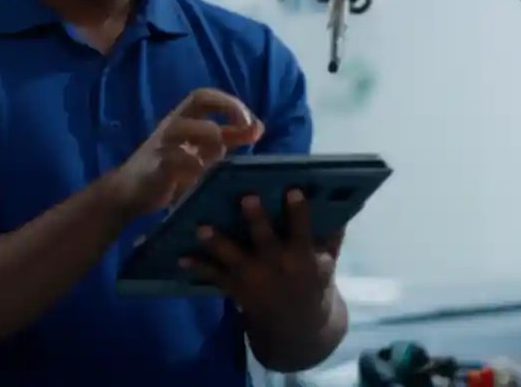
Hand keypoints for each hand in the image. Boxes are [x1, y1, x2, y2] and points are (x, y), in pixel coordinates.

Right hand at [108, 88, 263, 218]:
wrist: (129, 193)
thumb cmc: (169, 170)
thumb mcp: (202, 151)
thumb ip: (226, 139)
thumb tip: (257, 128)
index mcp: (185, 119)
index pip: (208, 96)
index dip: (233, 104)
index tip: (254, 125)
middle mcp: (173, 124)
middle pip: (198, 97)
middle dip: (228, 107)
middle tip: (247, 127)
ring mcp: (162, 144)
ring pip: (183, 126)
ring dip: (209, 133)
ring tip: (223, 150)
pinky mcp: (155, 166)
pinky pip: (173, 159)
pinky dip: (192, 165)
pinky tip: (202, 175)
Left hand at [182, 189, 342, 333]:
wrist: (297, 329)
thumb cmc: (312, 285)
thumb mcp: (327, 264)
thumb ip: (330, 237)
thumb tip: (340, 204)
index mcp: (301, 258)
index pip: (302, 231)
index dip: (299, 211)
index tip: (293, 190)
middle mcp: (276, 267)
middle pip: (265, 240)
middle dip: (256, 220)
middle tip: (247, 197)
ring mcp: (254, 279)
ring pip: (233, 257)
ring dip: (217, 242)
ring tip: (201, 227)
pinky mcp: (236, 288)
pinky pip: (214, 276)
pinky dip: (197, 266)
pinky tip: (180, 256)